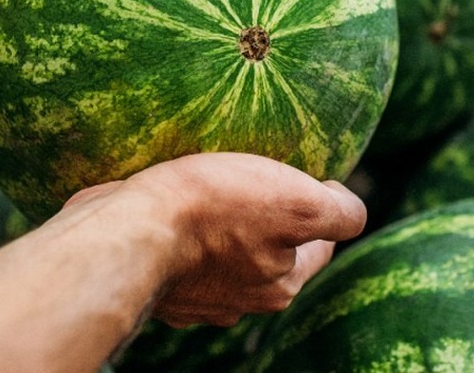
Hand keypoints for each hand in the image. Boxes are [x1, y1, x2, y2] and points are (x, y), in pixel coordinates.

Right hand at [63, 153, 367, 327]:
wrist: (127, 231)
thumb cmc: (214, 210)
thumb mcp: (298, 205)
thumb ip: (337, 213)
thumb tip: (346, 204)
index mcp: (281, 285)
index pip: (322, 244)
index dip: (319, 206)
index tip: (301, 174)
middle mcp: (240, 299)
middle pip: (273, 250)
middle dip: (269, 216)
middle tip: (253, 176)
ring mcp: (193, 295)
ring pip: (225, 250)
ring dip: (223, 221)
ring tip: (210, 182)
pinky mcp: (153, 276)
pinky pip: (179, 248)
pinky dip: (181, 228)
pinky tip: (173, 201)